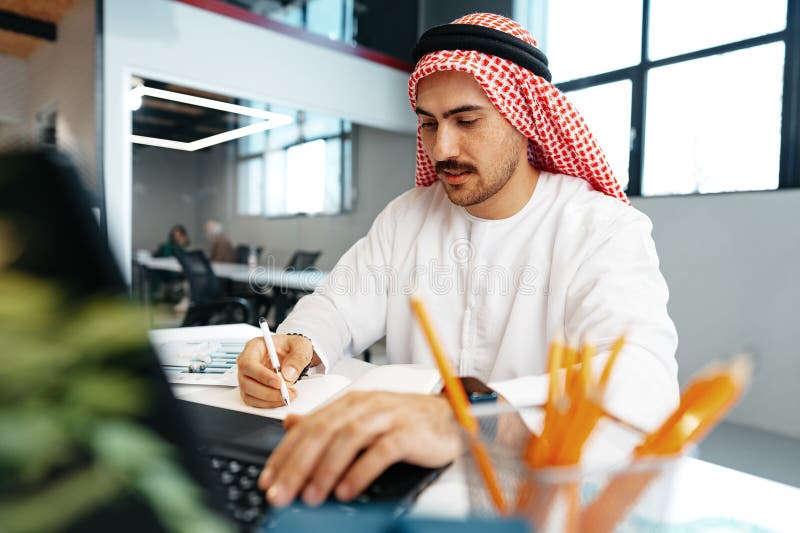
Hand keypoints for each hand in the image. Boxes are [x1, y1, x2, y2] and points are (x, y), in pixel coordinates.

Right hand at [237, 334, 314, 407]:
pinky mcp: (251, 389)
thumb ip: (297, 358)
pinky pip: (254, 401)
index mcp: (254, 347)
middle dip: (267, 392)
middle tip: (285, 393)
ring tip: (288, 396)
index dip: (261, 375)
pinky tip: (282, 399)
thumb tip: (288, 374)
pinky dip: (268, 403)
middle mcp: (247, 363)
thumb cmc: (292, 347)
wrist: (293, 354)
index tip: (278, 382)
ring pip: (249, 394)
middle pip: (246, 382)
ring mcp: (247, 377)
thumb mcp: (300, 346)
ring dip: (269, 400)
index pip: (248, 363)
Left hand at [257, 391, 461, 506]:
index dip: (285, 453)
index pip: (309, 426)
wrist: (451, 418)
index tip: (268, 480)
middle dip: (298, 465)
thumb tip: (290, 424)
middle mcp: (366, 406)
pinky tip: (347, 491)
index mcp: (350, 402)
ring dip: (326, 470)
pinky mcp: (409, 432)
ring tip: (311, 497)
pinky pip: (381, 451)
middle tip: (281, 494)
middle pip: (324, 432)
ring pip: (349, 439)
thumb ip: (327, 421)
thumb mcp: (362, 418)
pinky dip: (361, 471)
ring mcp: (388, 417)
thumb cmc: (405, 422)